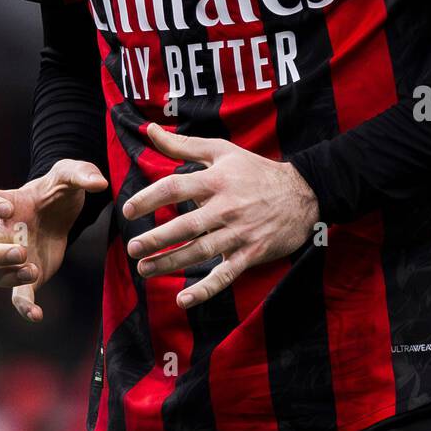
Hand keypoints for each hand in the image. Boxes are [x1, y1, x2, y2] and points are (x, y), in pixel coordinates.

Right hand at [0, 161, 107, 321]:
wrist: (63, 212)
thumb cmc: (58, 190)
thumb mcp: (71, 174)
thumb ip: (83, 173)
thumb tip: (100, 183)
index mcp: (8, 203)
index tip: (8, 210)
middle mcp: (3, 232)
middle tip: (20, 252)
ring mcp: (13, 256)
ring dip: (8, 276)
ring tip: (33, 271)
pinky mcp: (29, 275)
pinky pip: (17, 296)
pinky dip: (24, 307)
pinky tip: (37, 314)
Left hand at [123, 122, 319, 309]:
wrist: (303, 194)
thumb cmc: (255, 170)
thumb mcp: (222, 151)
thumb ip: (184, 145)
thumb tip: (151, 130)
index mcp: (216, 180)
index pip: (175, 188)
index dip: (148, 199)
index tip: (128, 210)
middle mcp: (226, 207)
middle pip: (186, 225)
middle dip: (156, 238)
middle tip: (133, 248)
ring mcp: (239, 233)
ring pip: (200, 252)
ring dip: (170, 263)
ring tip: (145, 269)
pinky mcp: (251, 254)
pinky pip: (225, 275)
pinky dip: (205, 290)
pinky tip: (183, 300)